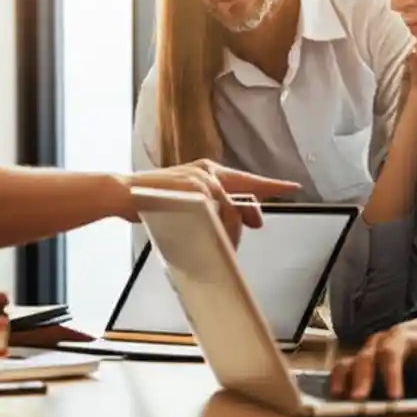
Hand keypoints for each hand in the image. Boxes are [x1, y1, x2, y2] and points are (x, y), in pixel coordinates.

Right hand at [122, 159, 299, 245]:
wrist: (124, 193)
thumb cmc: (152, 201)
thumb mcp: (186, 203)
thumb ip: (209, 208)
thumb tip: (232, 223)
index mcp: (208, 171)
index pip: (246, 180)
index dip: (271, 185)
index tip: (292, 187)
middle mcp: (209, 171)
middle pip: (245, 195)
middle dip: (250, 215)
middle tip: (256, 226)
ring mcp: (204, 179)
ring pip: (233, 209)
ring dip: (231, 231)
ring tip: (225, 245)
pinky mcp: (197, 189)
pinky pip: (220, 213)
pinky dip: (221, 229)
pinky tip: (216, 237)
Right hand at [327, 315, 416, 400]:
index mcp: (400, 336)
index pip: (391, 353)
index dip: (391, 374)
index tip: (394, 397)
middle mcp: (380, 340)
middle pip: (367, 356)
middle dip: (363, 378)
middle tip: (359, 400)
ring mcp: (368, 348)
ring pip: (352, 358)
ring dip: (346, 377)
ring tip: (341, 396)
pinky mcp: (362, 357)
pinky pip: (345, 364)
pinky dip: (339, 376)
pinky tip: (336, 392)